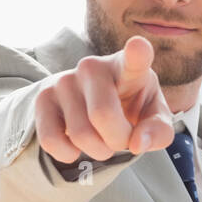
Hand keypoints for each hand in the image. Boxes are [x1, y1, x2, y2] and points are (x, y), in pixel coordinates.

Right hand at [34, 35, 174, 162]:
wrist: (91, 103)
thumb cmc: (130, 108)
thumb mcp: (153, 117)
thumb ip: (158, 132)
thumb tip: (137, 144)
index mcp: (128, 68)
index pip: (134, 58)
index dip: (138, 53)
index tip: (139, 46)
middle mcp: (93, 67)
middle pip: (103, 115)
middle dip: (117, 141)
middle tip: (122, 138)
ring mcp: (64, 80)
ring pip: (81, 134)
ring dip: (98, 151)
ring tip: (102, 139)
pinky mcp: (42, 98)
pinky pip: (52, 140)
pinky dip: (69, 155)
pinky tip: (76, 144)